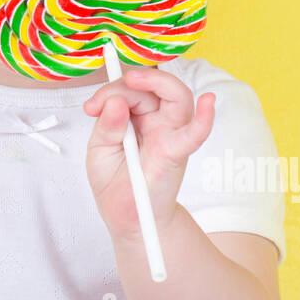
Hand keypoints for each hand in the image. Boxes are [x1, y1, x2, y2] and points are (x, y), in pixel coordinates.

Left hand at [83, 67, 214, 243]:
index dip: (109, 91)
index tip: (91, 108)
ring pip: (177, 96)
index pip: (129, 89)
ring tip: (136, 80)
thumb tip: (115, 102)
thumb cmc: (115, 184)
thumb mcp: (99, 151)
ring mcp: (169, 134)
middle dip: (129, 83)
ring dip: (159, 81)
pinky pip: (195, 134)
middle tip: (111, 94)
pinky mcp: (177, 152)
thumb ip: (106, 126)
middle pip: (152, 86)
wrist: (127, 219)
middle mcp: (155, 121)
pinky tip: (208, 103)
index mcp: (134, 117)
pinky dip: (204, 119)